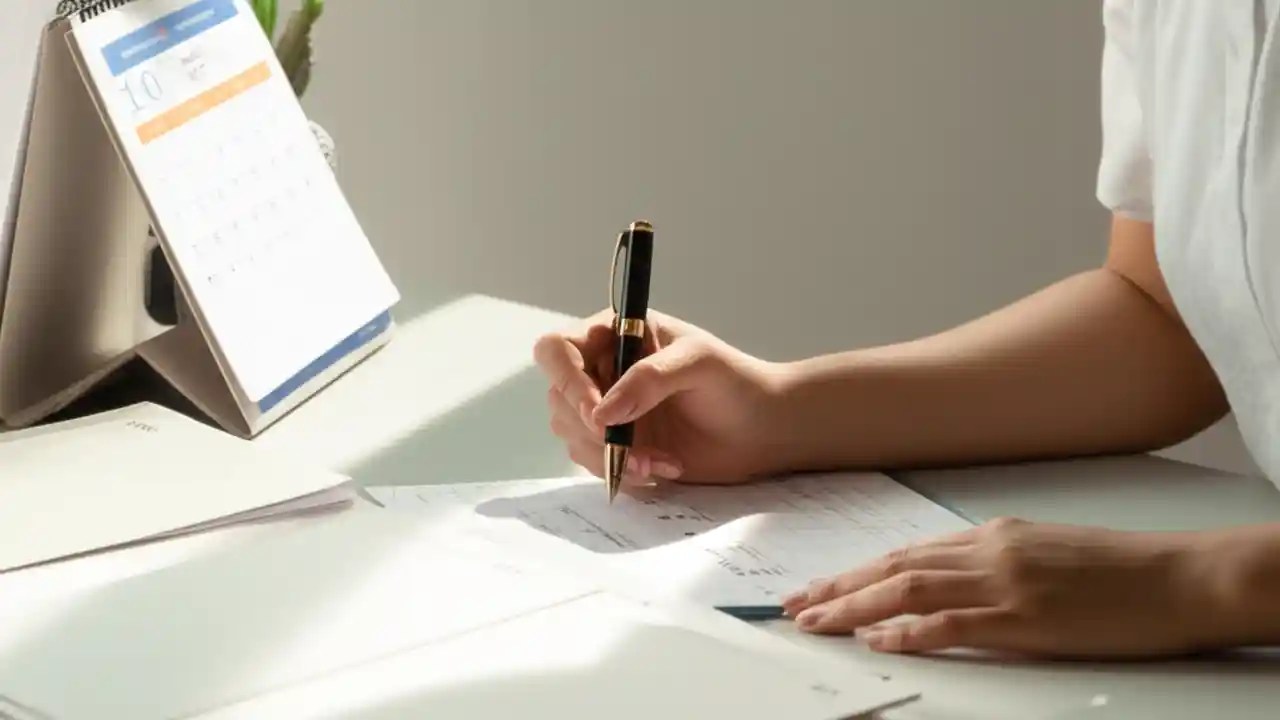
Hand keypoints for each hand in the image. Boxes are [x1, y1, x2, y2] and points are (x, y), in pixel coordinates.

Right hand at [534, 309, 782, 486]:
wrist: (761, 429)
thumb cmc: (735, 382)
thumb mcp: (697, 364)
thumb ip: (649, 379)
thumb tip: (600, 413)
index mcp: (615, 335)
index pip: (558, 349)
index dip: (567, 381)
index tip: (596, 414)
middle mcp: (602, 370)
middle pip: (559, 399)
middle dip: (592, 432)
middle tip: (632, 449)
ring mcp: (608, 410)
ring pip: (573, 436)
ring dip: (611, 456)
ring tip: (659, 462)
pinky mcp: (618, 445)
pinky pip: (596, 462)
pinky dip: (624, 472)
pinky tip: (663, 469)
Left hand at [781, 517, 1216, 658]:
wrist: (1178, 577)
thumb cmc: (1119, 569)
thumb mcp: (1045, 550)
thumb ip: (993, 559)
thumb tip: (946, 578)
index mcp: (992, 534)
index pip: (906, 552)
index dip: (856, 572)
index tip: (819, 587)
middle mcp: (988, 551)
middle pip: (894, 567)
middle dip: (838, 587)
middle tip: (794, 605)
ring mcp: (1005, 583)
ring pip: (909, 590)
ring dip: (855, 606)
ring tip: (814, 621)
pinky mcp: (1026, 618)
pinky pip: (953, 622)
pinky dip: (909, 631)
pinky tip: (878, 639)